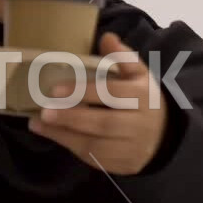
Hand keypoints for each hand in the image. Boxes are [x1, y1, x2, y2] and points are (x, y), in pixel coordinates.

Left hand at [27, 32, 168, 174]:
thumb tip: (107, 37)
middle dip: (71, 118)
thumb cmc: (142, 99)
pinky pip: (94, 158)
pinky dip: (71, 146)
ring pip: (96, 145)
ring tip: (38, 123)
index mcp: (143, 97)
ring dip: (64, 134)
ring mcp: (131, 148)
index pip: (112, 94)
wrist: (164, 136)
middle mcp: (140, 125)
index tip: (55, 89)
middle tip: (44, 110)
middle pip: (104, 123)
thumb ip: (122, 56)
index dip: (84, 92)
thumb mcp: (138, 74)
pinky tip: (52, 134)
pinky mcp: (122, 165)